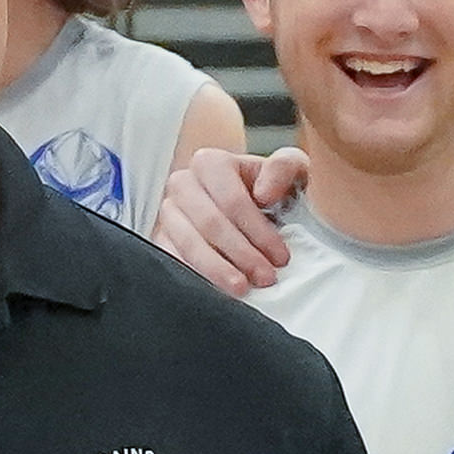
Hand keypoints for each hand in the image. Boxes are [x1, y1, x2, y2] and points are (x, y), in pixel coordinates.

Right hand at [154, 145, 305, 292]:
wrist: (261, 207)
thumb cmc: (274, 190)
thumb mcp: (292, 170)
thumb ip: (284, 168)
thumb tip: (264, 192)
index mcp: (211, 163)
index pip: (232, 200)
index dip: (258, 231)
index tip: (280, 256)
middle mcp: (183, 183)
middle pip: (210, 223)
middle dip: (241, 254)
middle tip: (265, 277)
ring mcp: (169, 213)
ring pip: (188, 244)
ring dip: (218, 270)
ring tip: (242, 288)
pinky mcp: (162, 239)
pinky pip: (171, 259)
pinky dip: (195, 276)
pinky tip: (216, 290)